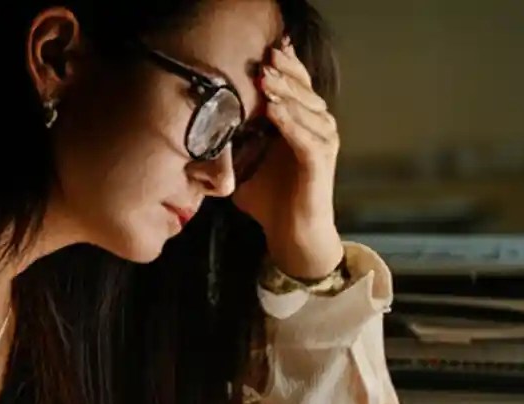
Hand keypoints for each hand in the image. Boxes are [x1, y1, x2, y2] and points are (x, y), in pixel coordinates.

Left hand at [233, 37, 343, 279]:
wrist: (292, 233)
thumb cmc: (271, 201)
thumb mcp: (246, 163)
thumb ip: (234, 142)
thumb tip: (200, 129)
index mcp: (303, 122)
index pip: (296, 84)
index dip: (284, 65)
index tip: (264, 50)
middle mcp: (318, 127)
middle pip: (303, 89)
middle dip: (283, 72)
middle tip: (263, 59)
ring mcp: (323, 144)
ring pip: (306, 109)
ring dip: (285, 93)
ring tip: (265, 78)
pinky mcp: (321, 163)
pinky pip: (305, 138)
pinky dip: (289, 122)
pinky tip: (273, 110)